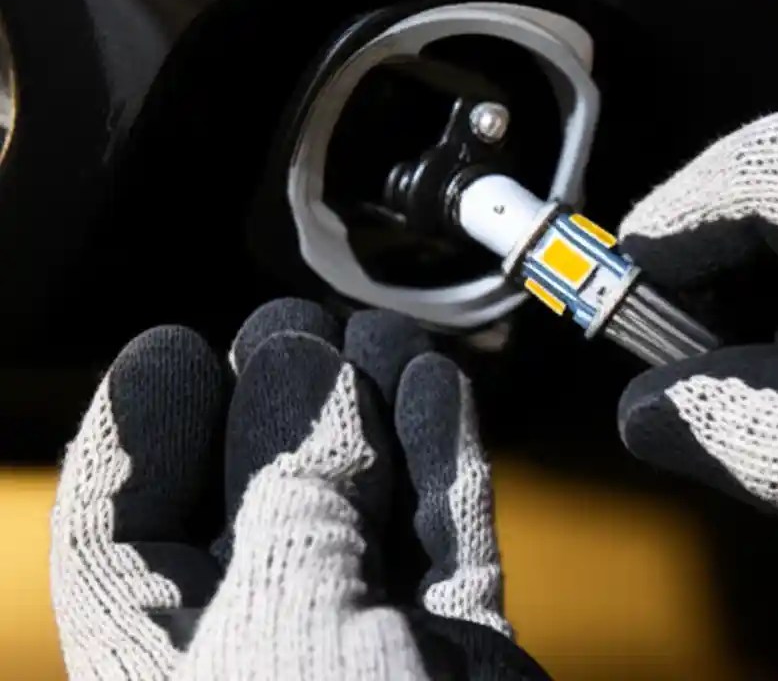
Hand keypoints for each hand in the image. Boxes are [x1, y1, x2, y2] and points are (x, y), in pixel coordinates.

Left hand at [50, 299, 548, 679]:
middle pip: (255, 506)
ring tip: (379, 341)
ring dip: (373, 420)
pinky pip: (446, 543)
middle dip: (276, 409)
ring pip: (360, 513)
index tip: (172, 349)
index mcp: (169, 671)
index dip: (140, 438)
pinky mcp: (457, 654)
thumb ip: (294, 495)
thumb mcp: (285, 625)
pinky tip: (435, 392)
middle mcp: (262, 657)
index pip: (122, 539)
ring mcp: (368, 653)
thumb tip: (298, 368)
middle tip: (297, 327)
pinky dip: (446, 464)